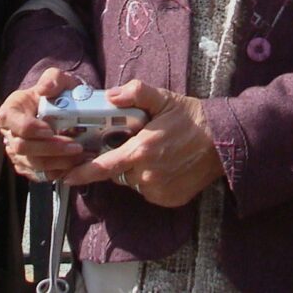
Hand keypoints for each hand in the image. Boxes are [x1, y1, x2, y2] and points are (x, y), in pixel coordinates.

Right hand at [0, 67, 87, 182]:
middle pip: (23, 147)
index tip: (51, 130)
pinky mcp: (28, 166)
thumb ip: (53, 78)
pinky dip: (58, 171)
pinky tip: (74, 165)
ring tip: (80, 156)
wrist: (62, 108)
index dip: (31, 129)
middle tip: (75, 146)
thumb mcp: (57, 79)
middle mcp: (10, 134)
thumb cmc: (56, 92)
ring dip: (58, 162)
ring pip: (32, 164)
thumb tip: (45, 89)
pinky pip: (40, 175)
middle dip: (50, 148)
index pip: (15, 124)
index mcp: (10, 111)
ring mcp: (17, 153)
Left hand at [64, 80, 222, 207]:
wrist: (225, 141)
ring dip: (136, 171)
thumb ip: (136, 92)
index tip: (68, 176)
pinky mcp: (170, 199)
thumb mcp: (164, 98)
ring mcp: (159, 190)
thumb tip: (110, 94)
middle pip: (119, 173)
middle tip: (135, 145)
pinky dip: (152, 181)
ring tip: (155, 153)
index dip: (83, 172)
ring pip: (134, 183)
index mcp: (142, 150)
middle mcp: (148, 175)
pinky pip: (150, 192)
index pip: (103, 166)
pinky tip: (166, 165)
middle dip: (120, 162)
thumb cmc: (192, 118)